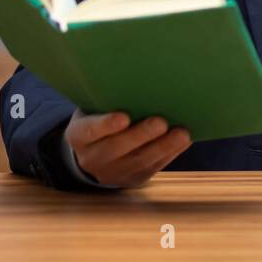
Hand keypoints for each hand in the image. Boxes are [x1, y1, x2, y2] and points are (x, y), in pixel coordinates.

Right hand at [64, 108, 191, 187]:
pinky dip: (169, 154)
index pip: (89, 131)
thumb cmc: (101, 116)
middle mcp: (92, 158)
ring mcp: (112, 173)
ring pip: (138, 162)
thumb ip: (110, 100)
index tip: (123, 116)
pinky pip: (152, 168)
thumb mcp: (95, 108)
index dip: (105, 125)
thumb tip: (142, 81)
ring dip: (162, 148)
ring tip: (181, 134)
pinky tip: (183, 141)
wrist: (97, 150)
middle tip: (160, 122)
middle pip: (116, 149)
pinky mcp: (133, 179)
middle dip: (140, 136)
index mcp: (78, 136)